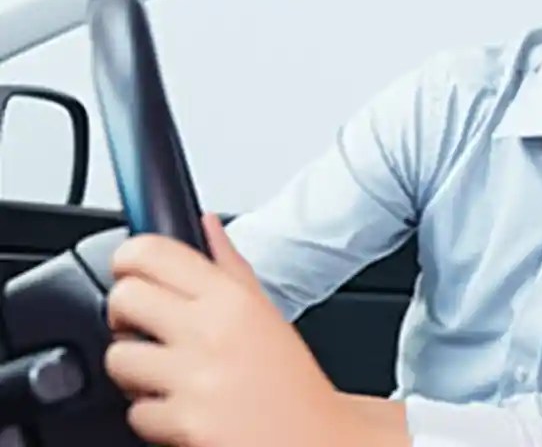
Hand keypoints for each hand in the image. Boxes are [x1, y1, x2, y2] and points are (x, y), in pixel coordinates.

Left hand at [103, 214, 403, 446]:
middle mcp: (212, 331)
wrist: (317, 437)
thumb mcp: (266, 313)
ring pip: (118, 358)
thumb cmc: (292, 381)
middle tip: (147, 331)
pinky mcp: (185, 423)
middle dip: (126, 317)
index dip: (128, 260)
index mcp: (231, 298)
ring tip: (167, 376)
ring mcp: (196, 378)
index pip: (150, 252)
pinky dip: (153, 416)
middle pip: (123, 298)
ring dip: (135, 372)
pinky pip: (135, 413)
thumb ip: (229, 266)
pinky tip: (183, 408)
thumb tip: (205, 223)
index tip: (131, 273)